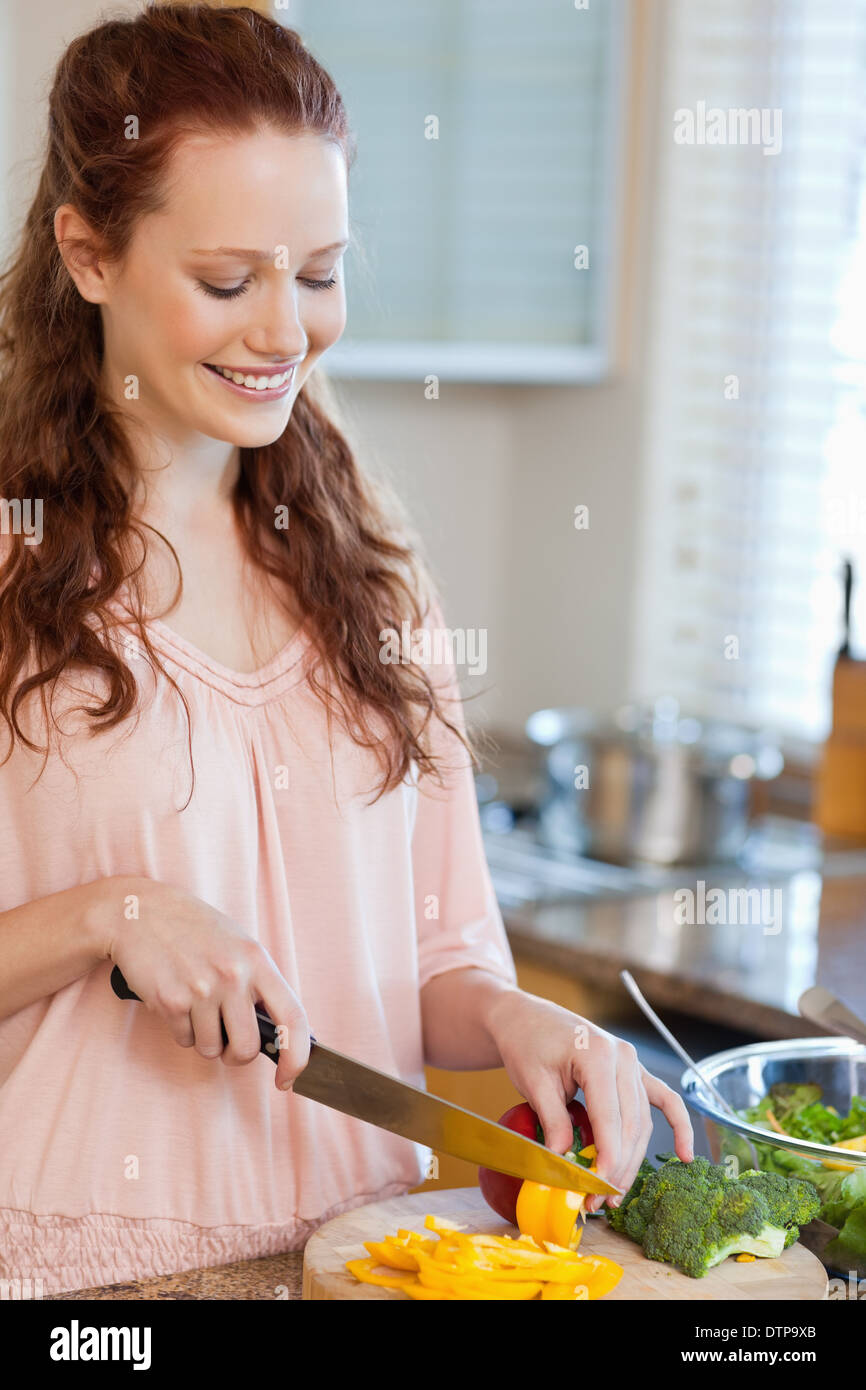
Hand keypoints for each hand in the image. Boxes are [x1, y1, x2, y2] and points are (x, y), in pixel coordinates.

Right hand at [96, 875, 308, 1091]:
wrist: (141, 913)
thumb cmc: (195, 930)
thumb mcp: (238, 945)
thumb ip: (258, 983)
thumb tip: (277, 1032)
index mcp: (257, 960)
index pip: (293, 1017)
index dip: (297, 1056)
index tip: (288, 1078)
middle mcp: (233, 976)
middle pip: (246, 1049)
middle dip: (235, 1054)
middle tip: (226, 1039)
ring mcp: (201, 990)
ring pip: (212, 1049)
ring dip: (204, 1039)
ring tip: (196, 1006)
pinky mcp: (171, 1001)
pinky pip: (184, 1040)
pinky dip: (181, 1029)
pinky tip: (177, 1000)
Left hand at [485, 989, 693, 1211]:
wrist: (526, 1018)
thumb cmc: (527, 1044)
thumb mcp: (534, 1083)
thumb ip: (554, 1122)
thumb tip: (566, 1164)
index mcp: (598, 1054)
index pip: (610, 1118)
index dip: (608, 1158)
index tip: (598, 1190)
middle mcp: (623, 1057)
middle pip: (630, 1124)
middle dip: (618, 1167)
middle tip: (599, 1201)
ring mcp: (632, 1062)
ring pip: (642, 1120)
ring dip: (633, 1159)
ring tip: (616, 1194)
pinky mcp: (633, 1071)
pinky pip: (663, 1099)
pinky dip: (677, 1125)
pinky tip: (684, 1154)